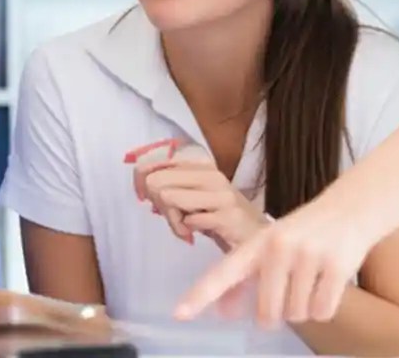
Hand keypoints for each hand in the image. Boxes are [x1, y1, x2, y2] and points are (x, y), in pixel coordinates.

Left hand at [134, 148, 267, 251]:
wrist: (257, 237)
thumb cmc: (220, 216)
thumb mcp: (194, 197)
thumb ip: (172, 187)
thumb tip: (144, 183)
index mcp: (202, 166)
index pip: (158, 161)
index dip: (141, 179)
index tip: (143, 195)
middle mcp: (212, 175)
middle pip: (159, 180)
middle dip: (157, 203)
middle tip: (171, 218)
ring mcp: (221, 195)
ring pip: (170, 197)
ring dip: (172, 220)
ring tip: (183, 229)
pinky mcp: (227, 216)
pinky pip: (189, 220)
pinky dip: (186, 230)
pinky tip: (194, 235)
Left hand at [173, 198, 369, 328]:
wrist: (351, 207)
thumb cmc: (303, 233)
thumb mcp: (269, 246)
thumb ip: (244, 281)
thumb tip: (223, 314)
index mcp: (257, 243)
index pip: (223, 272)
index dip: (200, 295)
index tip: (179, 314)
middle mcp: (278, 246)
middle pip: (268, 313)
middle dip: (278, 313)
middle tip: (289, 290)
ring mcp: (308, 255)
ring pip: (297, 314)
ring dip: (304, 307)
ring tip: (311, 278)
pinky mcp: (336, 266)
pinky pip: (322, 311)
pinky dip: (325, 307)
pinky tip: (327, 282)